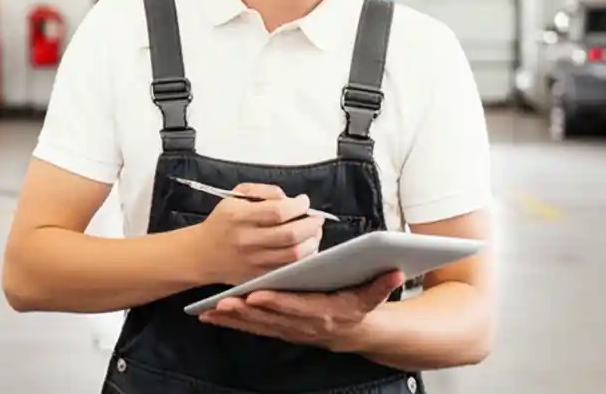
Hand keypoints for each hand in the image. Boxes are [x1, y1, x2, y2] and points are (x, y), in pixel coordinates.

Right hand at [191, 183, 324, 284]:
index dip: (298, 206)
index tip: (304, 202)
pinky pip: (289, 269)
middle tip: (317, 218)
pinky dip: (303, 259)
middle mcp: (246, 240)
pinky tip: (305, 249)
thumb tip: (289, 199)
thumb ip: (263, 191)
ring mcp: (253, 261)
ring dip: (311, 242)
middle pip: (290, 235)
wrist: (202, 254)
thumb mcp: (236, 196)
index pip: (278, 212)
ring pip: (294, 255)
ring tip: (314, 233)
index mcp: (239, 216)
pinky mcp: (258, 276)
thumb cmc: (222, 222)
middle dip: (311, 225)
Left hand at [197, 270, 404, 350]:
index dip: (276, 302)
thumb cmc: (359, 308)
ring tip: (210, 311)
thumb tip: (395, 272)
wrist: (356, 334)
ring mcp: (290, 330)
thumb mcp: (373, 296)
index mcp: (324, 312)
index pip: (296, 307)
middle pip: (270, 318)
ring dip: (234, 319)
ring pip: (258, 326)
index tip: (256, 294)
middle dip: (246, 311)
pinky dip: (233, 323)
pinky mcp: (280, 330)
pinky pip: (253, 328)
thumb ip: (382, 284)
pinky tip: (212, 316)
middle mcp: (304, 325)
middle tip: (223, 302)